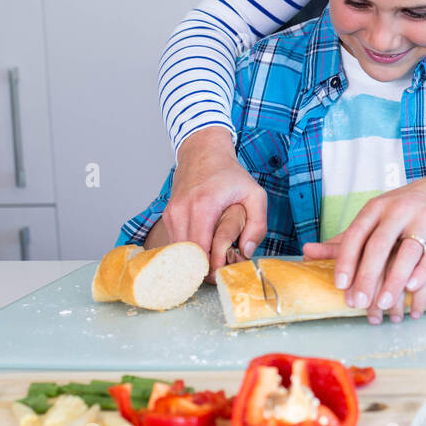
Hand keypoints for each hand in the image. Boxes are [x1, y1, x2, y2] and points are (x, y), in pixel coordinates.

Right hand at [161, 127, 266, 282]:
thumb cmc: (229, 174)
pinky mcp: (168, 216)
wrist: (203, 152)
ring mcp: (171, 213)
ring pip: (178, 252)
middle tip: (220, 273)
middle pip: (186, 256)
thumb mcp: (255, 194)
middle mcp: (182, 211)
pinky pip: (175, 243)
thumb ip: (258, 224)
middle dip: (203, 269)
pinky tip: (203, 251)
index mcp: (203, 206)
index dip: (211, 268)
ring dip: (194, 261)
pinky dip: (187, 251)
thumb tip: (246, 251)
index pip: (200, 251)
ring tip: (213, 262)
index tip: (225, 273)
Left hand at [322, 166, 425, 322]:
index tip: (341, 285)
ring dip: (395, 280)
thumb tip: (306, 252)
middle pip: (379, 245)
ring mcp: (424, 218)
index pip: (357, 234)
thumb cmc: (407, 208)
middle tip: (359, 303)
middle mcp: (399, 210)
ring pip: (408, 252)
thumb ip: (344, 238)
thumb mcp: (375, 216)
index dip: (346, 260)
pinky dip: (422, 272)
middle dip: (368, 276)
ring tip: (384, 304)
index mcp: (377, 207)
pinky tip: (413, 289)